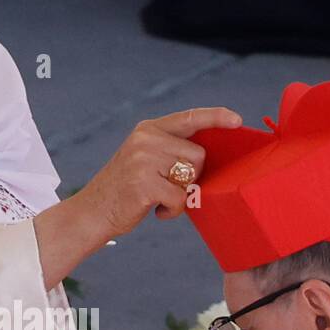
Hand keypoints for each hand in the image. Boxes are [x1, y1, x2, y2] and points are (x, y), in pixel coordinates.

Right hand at [70, 107, 242, 238]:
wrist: (92, 212)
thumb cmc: (124, 190)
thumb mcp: (143, 158)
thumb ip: (169, 150)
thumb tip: (206, 156)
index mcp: (148, 129)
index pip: (190, 118)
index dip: (216, 117)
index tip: (237, 120)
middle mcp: (146, 140)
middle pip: (198, 155)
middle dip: (192, 176)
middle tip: (169, 187)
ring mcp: (143, 161)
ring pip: (191, 176)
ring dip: (181, 195)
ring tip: (159, 199)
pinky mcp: (144, 184)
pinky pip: (179, 198)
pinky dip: (172, 211)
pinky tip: (155, 211)